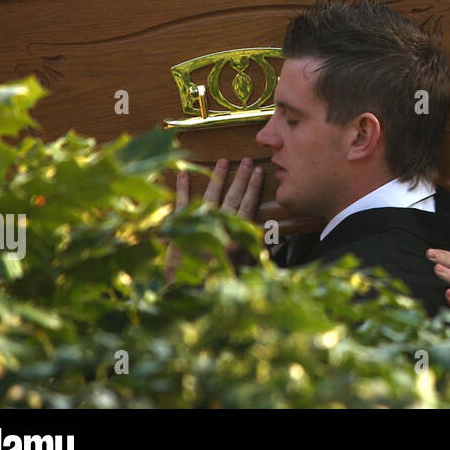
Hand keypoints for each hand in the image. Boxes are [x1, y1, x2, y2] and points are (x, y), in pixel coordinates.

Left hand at [166, 157, 264, 280]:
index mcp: (236, 234)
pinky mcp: (181, 225)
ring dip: (218, 177)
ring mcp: (200, 222)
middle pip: (233, 197)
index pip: (248, 205)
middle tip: (248, 160)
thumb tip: (268, 234)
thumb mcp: (242, 267)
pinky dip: (181, 188)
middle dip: (241, 178)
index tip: (259, 172)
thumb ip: (253, 249)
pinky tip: (182, 173)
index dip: (254, 188)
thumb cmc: (217, 280)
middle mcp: (220, 225)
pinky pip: (181, 202)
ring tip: (224, 161)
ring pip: (211, 195)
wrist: (188, 290)